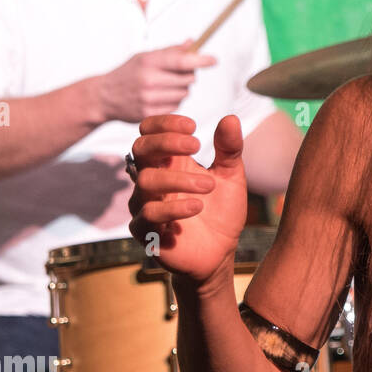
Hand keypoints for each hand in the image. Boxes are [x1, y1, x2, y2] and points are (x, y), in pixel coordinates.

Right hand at [97, 40, 216, 122]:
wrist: (104, 96)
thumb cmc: (129, 73)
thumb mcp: (145, 57)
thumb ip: (171, 51)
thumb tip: (193, 43)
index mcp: (148, 62)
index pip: (181, 61)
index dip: (200, 61)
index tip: (213, 60)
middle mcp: (149, 80)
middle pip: (188, 79)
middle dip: (189, 75)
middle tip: (179, 73)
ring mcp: (149, 98)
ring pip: (185, 93)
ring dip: (182, 89)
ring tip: (166, 86)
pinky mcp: (150, 113)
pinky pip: (176, 107)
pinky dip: (174, 101)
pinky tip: (161, 97)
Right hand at [127, 114, 247, 283]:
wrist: (220, 253)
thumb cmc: (221, 212)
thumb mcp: (231, 177)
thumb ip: (229, 149)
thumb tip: (230, 118)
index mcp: (169, 163)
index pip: (149, 132)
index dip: (164, 124)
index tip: (192, 127)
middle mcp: (153, 180)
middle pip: (139, 149)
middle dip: (165, 141)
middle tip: (196, 145)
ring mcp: (146, 205)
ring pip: (145, 181)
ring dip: (179, 179)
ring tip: (209, 186)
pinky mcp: (146, 232)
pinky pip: (149, 214)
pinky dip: (174, 208)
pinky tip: (198, 206)